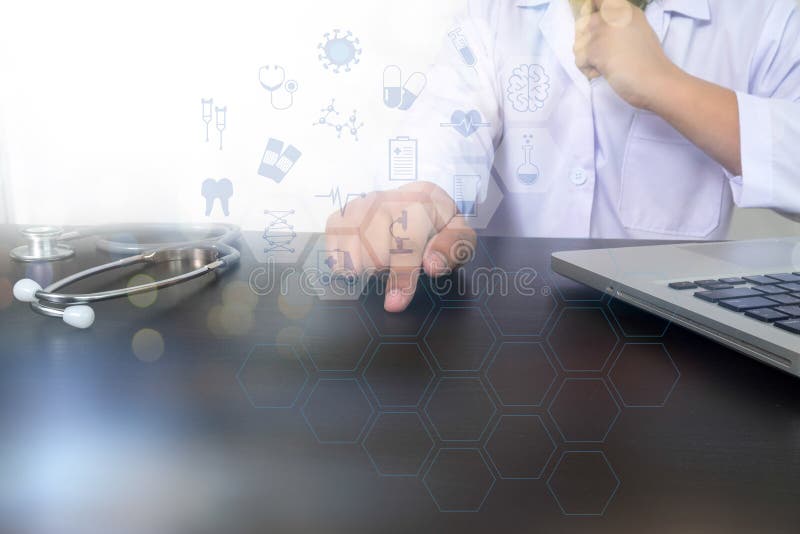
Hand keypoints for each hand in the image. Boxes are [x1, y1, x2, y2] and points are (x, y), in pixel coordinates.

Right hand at [324, 182, 476, 311]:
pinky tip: (361, 258)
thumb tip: (432, 266)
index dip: (402, 275)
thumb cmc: (437, 227)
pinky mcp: (342, 215)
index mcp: (424, 200)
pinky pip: (333, 248)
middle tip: (394, 264)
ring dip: (364, 267)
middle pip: (373, 251)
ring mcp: (362, 204)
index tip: (395, 302)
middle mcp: (389, 197)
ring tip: (381, 260)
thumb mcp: (459, 237)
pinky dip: (343, 262)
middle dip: (383, 269)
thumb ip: (452, 251)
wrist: (417, 204)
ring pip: (350, 252)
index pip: (406, 241)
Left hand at [574, 0, 679, 109]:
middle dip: (588, 42)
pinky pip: (579, 61)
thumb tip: (599, 24)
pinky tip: (607, 71)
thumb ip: (617, 22)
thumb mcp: (636, 28)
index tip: (595, 25)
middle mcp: (609, 15)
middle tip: (606, 53)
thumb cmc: (648, 59)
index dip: (589, 11)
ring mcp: (600, 31)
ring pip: (578, 45)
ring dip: (589, 58)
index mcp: (622, 8)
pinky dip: (590, 71)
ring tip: (609, 63)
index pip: (596, 1)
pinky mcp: (594, 50)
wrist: (653, 78)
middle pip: (581, 25)